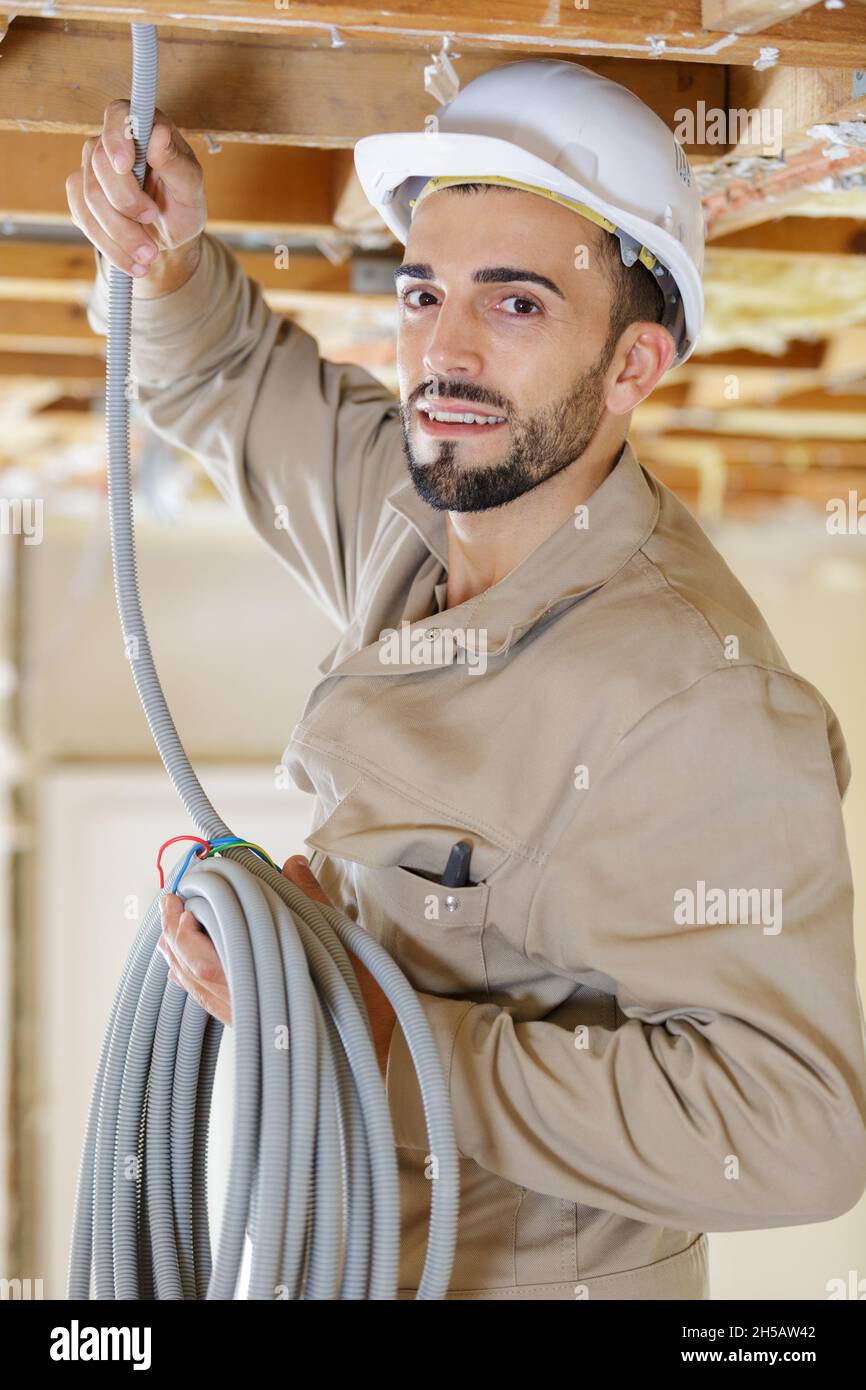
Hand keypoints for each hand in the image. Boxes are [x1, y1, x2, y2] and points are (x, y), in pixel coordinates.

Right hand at [66, 100, 206, 278]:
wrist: (167, 237)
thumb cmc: (183, 205)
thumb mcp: (192, 190)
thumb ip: (178, 164)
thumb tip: (159, 133)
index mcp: (143, 128)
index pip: (118, 113)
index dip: (116, 138)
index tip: (124, 165)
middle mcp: (111, 142)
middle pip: (99, 163)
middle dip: (126, 201)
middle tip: (152, 220)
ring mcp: (91, 167)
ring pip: (89, 197)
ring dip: (121, 232)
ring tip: (148, 254)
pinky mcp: (80, 195)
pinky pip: (83, 218)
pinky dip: (110, 245)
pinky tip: (132, 261)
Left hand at [157, 856, 397, 1075]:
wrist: (360, 1057)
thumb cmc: (358, 1008)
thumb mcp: (341, 944)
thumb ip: (310, 900)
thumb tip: (291, 865)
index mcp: (261, 987)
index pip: (207, 954)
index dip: (190, 923)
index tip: (186, 894)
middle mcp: (241, 1006)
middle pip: (191, 967)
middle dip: (176, 931)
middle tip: (170, 900)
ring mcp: (238, 1017)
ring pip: (191, 984)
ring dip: (177, 951)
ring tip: (170, 922)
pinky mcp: (240, 1024)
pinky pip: (200, 998)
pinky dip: (186, 974)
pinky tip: (185, 961)